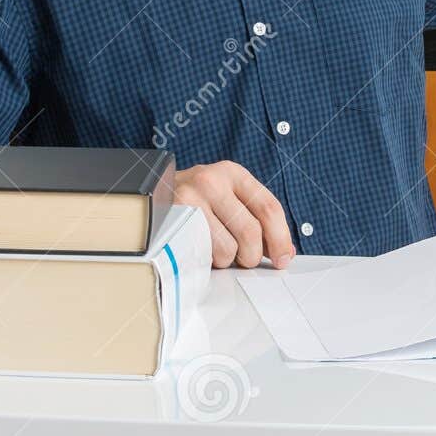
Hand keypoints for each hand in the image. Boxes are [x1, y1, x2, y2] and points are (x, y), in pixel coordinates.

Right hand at [173, 160, 294, 268]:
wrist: (151, 195)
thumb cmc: (198, 201)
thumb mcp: (229, 197)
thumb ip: (256, 219)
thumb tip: (284, 252)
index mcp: (233, 173)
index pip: (269, 207)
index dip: (280, 238)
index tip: (283, 259)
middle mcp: (212, 181)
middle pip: (250, 231)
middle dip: (252, 255)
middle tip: (246, 259)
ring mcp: (189, 199)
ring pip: (227, 248)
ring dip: (227, 261)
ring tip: (217, 250)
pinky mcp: (171, 222)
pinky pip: (201, 255)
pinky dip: (207, 262)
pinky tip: (202, 250)